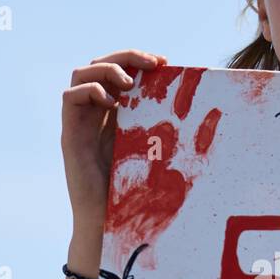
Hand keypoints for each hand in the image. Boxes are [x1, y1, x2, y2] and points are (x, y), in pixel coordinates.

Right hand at [61, 49, 163, 228]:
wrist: (110, 222)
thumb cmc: (138, 194)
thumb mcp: (161, 154)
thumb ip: (172, 132)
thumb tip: (209, 113)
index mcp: (117, 113)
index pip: (121, 70)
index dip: (139, 59)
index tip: (164, 62)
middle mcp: (97, 112)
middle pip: (102, 64)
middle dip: (126, 56)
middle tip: (151, 63)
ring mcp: (81, 122)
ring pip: (82, 73)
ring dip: (107, 69)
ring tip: (129, 84)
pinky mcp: (70, 135)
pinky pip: (69, 97)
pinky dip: (90, 91)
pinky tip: (111, 105)